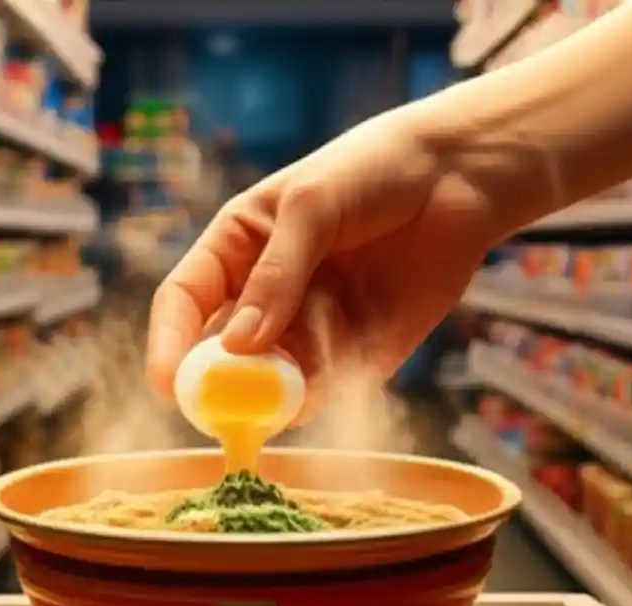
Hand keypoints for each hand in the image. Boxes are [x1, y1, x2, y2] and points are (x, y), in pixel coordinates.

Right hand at [147, 103, 498, 404]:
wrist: (462, 174)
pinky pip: (328, 389)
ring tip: (283, 397)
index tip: (169, 386)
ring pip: (273, 380)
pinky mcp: (359, 352)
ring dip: (272, 396)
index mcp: (237, 247)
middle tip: (225, 410)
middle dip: (220, 385)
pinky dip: (319, 399)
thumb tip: (238, 345)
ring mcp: (311, 326)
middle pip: (223, 353)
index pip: (186, 300)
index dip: (170, 343)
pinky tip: (324, 392)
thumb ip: (277, 272)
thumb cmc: (375, 168)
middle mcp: (266, 294)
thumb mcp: (313, 204)